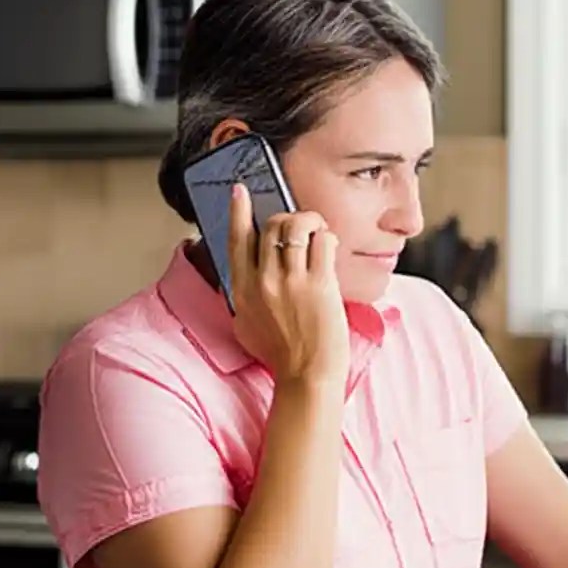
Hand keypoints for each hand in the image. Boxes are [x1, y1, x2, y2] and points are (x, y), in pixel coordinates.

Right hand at [227, 182, 347, 383]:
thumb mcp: (246, 326)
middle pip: (271, 226)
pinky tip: (331, 246)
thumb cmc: (281, 356)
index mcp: (242, 289)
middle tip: (303, 226)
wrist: (306, 375)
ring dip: (312, 222)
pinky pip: (322, 242)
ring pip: (297, 226)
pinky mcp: (318, 284)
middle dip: (289, 217)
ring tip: (320, 232)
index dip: (239, 211)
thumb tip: (239, 282)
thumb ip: (241, 300)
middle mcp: (263, 281)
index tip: (240, 192)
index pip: (236, 239)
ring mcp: (290, 281)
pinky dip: (328, 237)